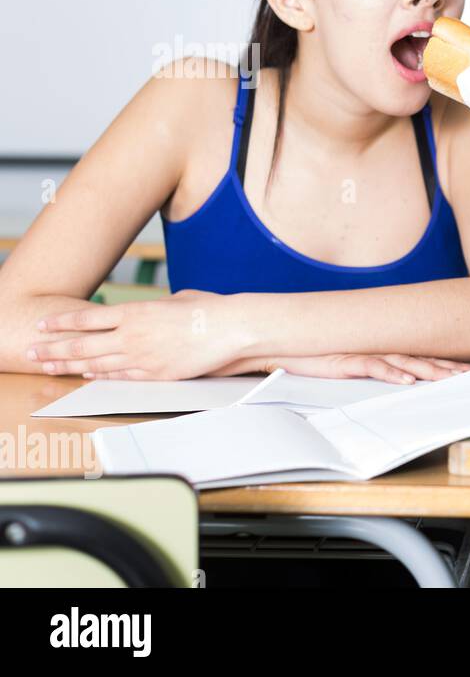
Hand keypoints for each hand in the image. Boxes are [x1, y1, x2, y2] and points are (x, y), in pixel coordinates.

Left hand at [28, 290, 251, 379]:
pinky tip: (86, 375)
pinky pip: (121, 376)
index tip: (43, 325)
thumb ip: (157, 308)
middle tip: (31, 352)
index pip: (87, 318)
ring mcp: (142, 357)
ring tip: (47, 367)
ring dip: (68, 366)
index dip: (61, 323)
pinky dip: (101, 376)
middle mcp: (132, 335)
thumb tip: (155, 310)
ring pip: (96, 363)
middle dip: (53, 349)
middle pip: (82, 345)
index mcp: (136, 312)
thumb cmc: (210, 310)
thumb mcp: (178, 300)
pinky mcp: (156, 374)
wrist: (231, 329)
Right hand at [205, 352, 469, 383]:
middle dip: (448, 367)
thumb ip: (372, 366)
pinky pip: (373, 366)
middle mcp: (378, 348)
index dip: (447, 362)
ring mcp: (363, 352)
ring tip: (451, 379)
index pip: (421, 355)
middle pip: (421, 357)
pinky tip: (408, 381)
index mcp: (382, 348)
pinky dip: (391, 374)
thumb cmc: (316, 353)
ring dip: (429, 370)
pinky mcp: (345, 359)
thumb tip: (398, 380)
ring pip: (403, 361)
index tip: (469, 370)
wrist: (281, 342)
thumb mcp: (349, 363)